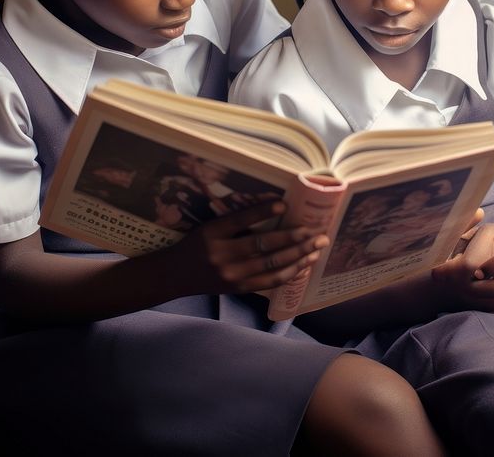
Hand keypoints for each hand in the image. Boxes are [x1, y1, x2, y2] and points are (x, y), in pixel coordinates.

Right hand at [178, 201, 328, 293]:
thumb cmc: (196, 245)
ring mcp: (232, 275)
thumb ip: (236, 222)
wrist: (176, 275)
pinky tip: (304, 264)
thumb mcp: (209, 228)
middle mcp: (222, 256)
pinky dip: (290, 273)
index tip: (285, 204)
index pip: (241, 220)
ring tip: (317, 247)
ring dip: (299, 256)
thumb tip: (275, 212)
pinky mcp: (239, 288)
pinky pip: (270, 281)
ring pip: (272, 266)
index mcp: (213, 234)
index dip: (263, 212)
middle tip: (317, 232)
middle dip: (294, 238)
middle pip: (263, 246)